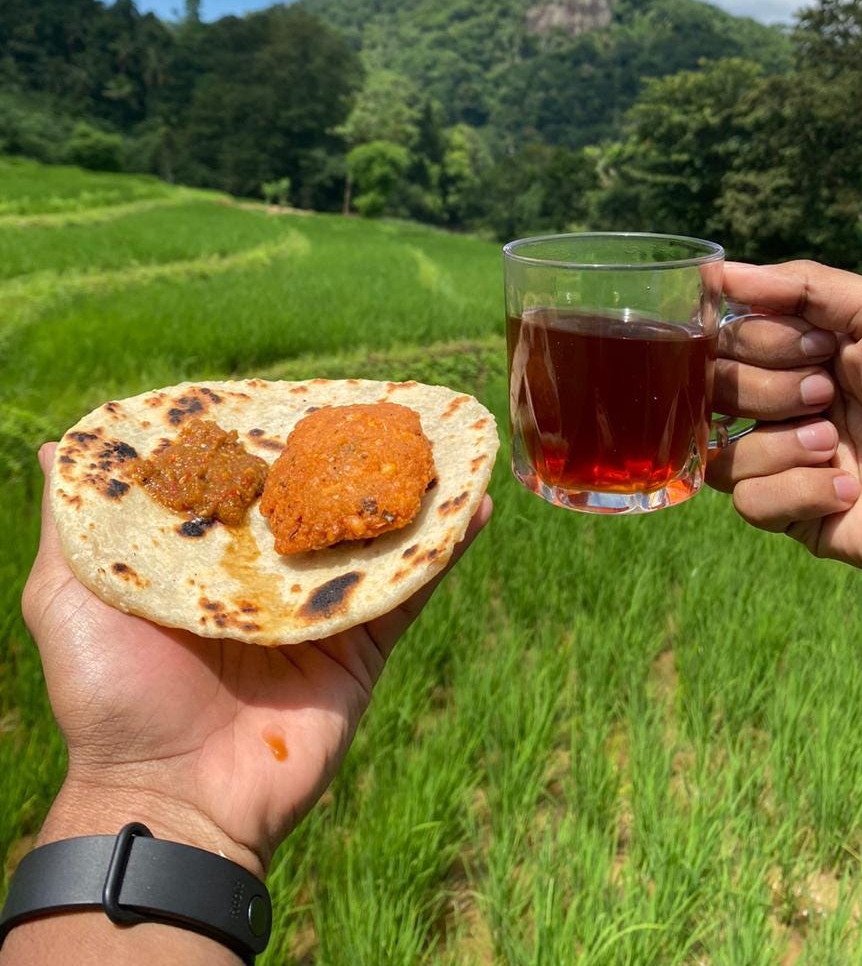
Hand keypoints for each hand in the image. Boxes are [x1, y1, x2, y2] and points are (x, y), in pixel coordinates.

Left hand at [23, 444, 491, 876]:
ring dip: (413, 491)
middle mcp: (267, 577)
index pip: (249, 483)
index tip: (301, 394)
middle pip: (320, 502)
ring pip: (375, 536)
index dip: (275, 438)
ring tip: (447, 441)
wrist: (170, 798)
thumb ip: (71, 524)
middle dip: (353, 457)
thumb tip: (54, 446)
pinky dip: (448, 548)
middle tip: (388, 406)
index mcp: (207, 560)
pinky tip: (477, 504)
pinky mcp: (361, 646)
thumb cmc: (110, 697)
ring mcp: (319, 611)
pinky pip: (411, 590)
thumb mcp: (66, 598)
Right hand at [707, 261, 861, 576]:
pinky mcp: (799, 518)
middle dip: (769, 391)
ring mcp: (791, 464)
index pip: (730, 340)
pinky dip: (796, 493)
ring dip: (780, 446)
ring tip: (836, 447)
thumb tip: (716, 271)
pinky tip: (848, 492)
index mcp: (803, 355)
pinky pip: (750, 504)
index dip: (760, 343)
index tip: (819, 346)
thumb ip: (802, 284)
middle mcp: (788, 408)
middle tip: (828, 396)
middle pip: (716, 393)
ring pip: (722, 452)